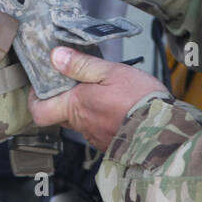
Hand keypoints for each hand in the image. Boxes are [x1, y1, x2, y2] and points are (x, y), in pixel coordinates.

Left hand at [28, 47, 168, 152]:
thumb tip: (56, 56)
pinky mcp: (111, 144)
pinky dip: (102, 119)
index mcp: (76, 106)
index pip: (39, 111)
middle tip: (75, 82)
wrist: (166, 130)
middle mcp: (82, 125)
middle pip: (60, 114)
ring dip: (86, 109)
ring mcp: (96, 137)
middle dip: (64, 99)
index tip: (42, 85)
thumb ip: (81, 64)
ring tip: (103, 92)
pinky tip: (117, 108)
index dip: (36, 99)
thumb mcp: (110, 72)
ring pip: (81, 122)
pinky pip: (98, 130)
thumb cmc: (139, 100)